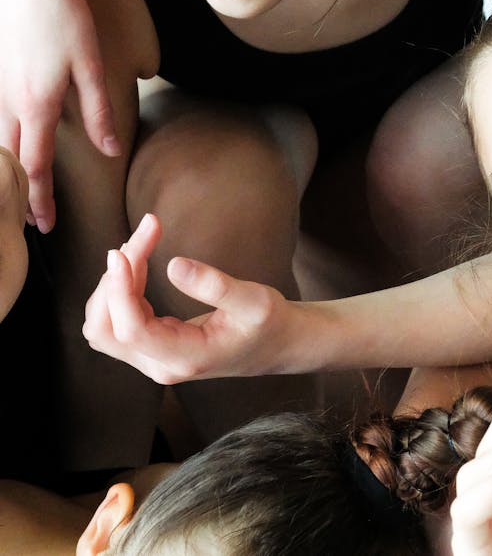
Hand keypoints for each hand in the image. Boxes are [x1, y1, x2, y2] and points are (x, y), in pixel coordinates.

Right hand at [0, 0, 118, 232]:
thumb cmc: (66, 16)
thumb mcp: (93, 66)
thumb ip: (100, 111)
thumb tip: (110, 150)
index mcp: (36, 104)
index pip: (36, 166)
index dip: (39, 199)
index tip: (44, 226)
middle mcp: (9, 99)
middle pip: (11, 158)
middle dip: (20, 192)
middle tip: (27, 221)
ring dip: (9, 165)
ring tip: (18, 189)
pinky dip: (2, 136)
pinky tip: (12, 141)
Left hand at [83, 213, 295, 382]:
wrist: (278, 346)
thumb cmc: (271, 324)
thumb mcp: (256, 301)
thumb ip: (216, 286)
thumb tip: (173, 265)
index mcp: (185, 358)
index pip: (132, 330)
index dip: (118, 291)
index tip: (122, 252)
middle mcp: (161, 365)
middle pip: (104, 328)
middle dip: (113, 280)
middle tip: (144, 236)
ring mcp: (152, 360)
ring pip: (102, 324)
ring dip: (112, 282)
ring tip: (142, 244)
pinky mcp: (150, 348)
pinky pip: (116, 319)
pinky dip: (119, 287)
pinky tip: (139, 263)